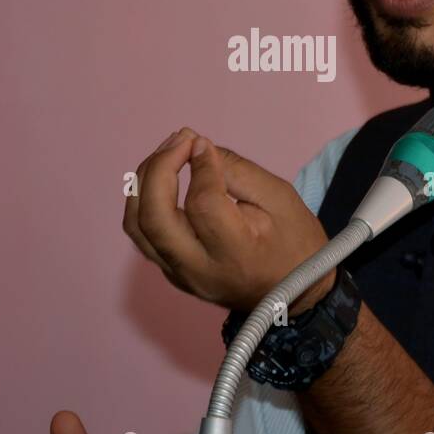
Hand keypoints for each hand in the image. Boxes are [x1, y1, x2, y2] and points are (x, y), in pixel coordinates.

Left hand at [122, 128, 331, 311]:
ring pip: (137, 226)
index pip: (202, 205)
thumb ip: (237, 170)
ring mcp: (180, 277)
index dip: (201, 167)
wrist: (296, 294)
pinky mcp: (171, 273)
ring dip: (144, 181)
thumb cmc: (295, 241)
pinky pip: (143, 234)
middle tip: (181, 139)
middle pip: (153, 218)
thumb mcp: (279, 197)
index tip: (205, 143)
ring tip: (169, 151)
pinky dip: (146, 198)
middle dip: (158, 168)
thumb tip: (196, 147)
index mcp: (236, 255)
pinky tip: (164, 174)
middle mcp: (199, 271)